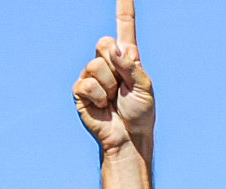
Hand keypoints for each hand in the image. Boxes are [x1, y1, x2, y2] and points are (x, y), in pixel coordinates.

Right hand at [73, 0, 154, 155]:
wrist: (128, 138)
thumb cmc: (140, 113)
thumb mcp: (145, 86)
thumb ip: (132, 66)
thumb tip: (115, 49)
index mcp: (127, 58)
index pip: (124, 27)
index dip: (123, 8)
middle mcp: (107, 63)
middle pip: (104, 43)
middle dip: (115, 63)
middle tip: (121, 85)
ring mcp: (91, 76)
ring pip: (96, 65)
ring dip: (109, 85)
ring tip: (113, 99)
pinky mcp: (80, 91)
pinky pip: (87, 83)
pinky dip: (98, 95)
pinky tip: (103, 105)